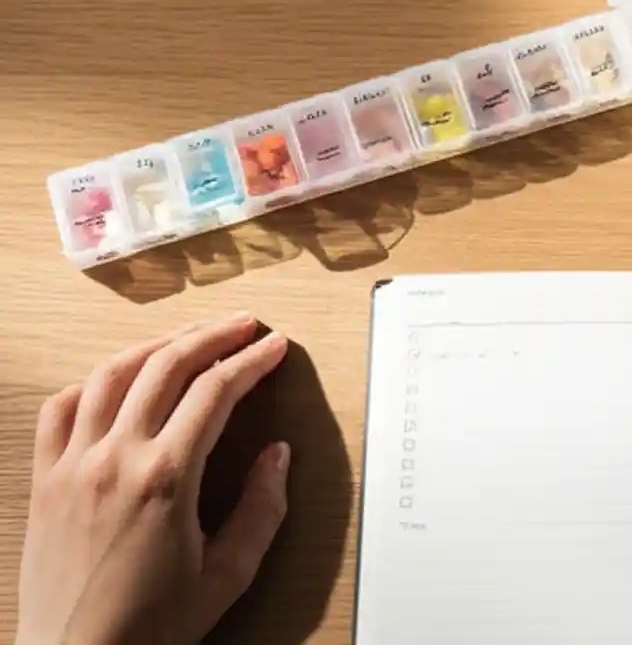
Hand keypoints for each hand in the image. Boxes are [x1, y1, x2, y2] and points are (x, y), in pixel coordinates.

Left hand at [18, 313, 290, 644]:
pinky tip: (120, 377)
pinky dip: (95, 379)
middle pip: (167, 366)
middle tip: (244, 324)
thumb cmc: (153, 625)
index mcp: (167, 479)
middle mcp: (116, 458)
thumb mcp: (228, 574)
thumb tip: (277, 455)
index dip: (251, 361)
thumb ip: (261, 509)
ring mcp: (73, 463)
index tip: (275, 346)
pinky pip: (62, 406)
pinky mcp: (45, 478)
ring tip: (190, 335)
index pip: (215, 392)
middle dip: (211, 335)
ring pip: (112, 373)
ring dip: (157, 344)